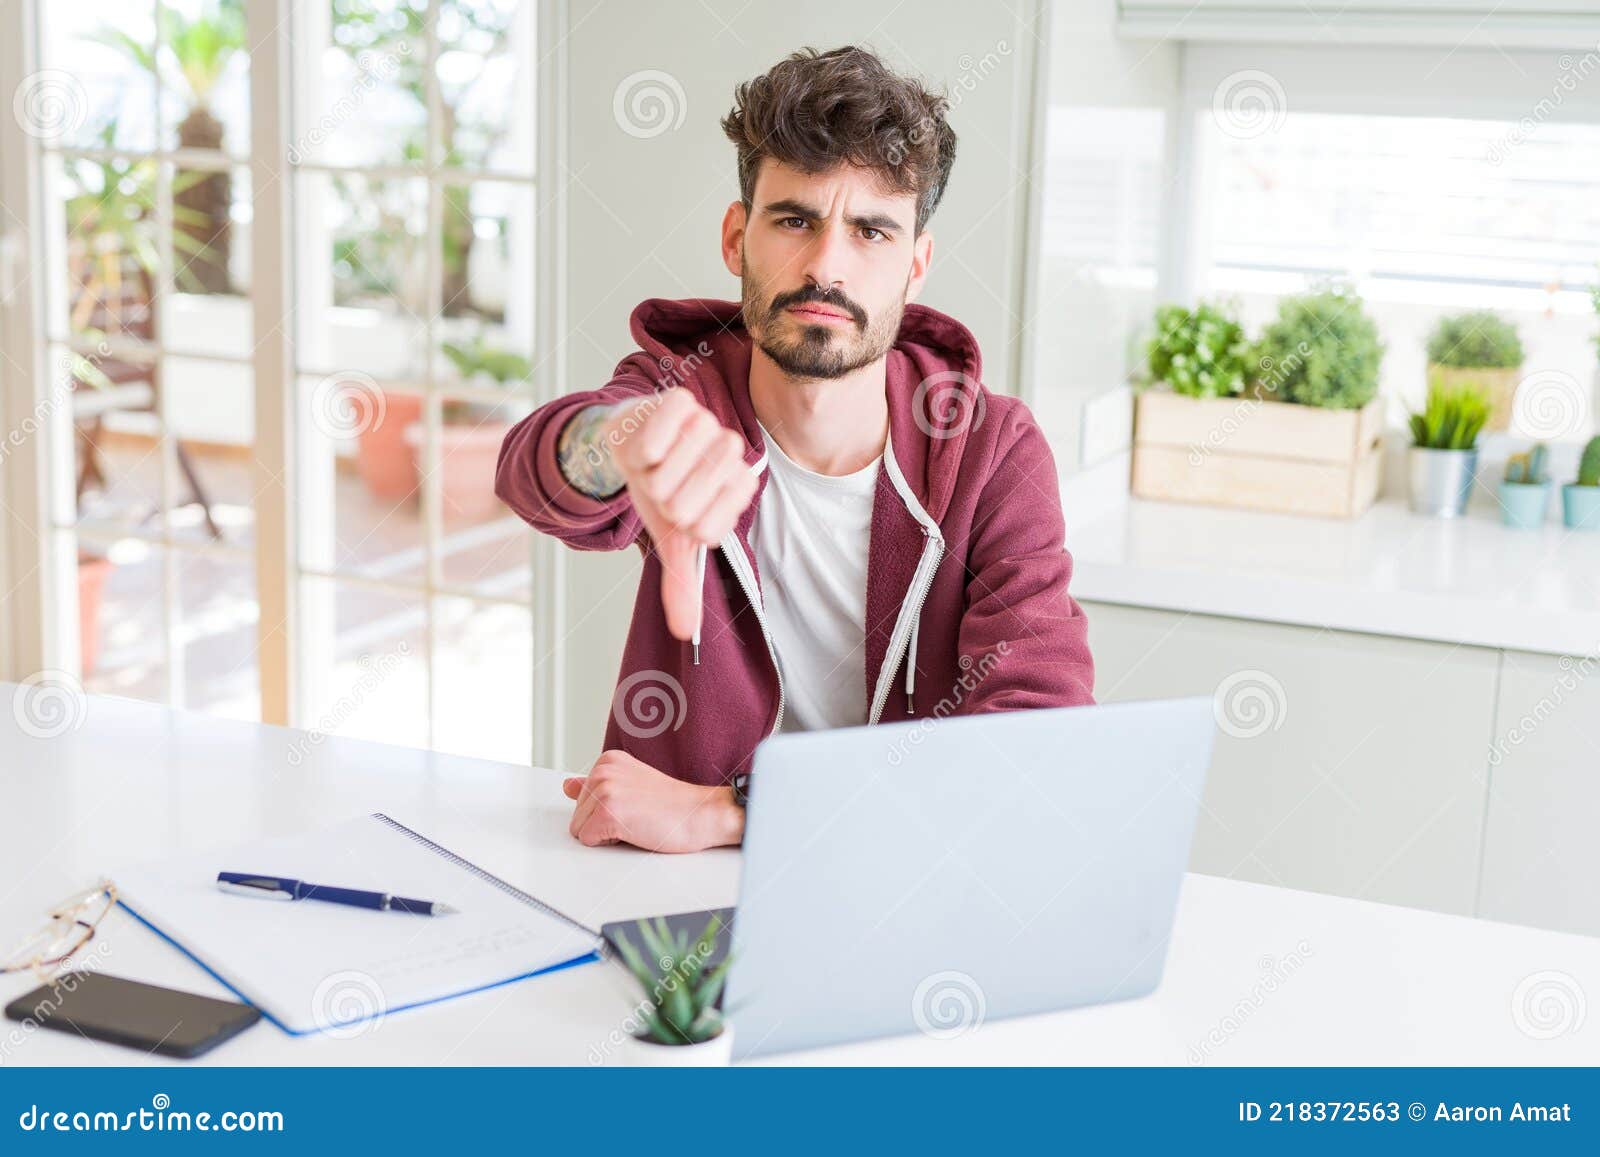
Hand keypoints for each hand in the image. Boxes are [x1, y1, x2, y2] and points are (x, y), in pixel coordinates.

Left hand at [562, 749, 744, 852]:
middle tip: (637, 815)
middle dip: (603, 823)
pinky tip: (635, 831)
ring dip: (607, 834)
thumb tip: (567, 785)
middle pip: (577, 815)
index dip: (606, 811)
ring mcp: (604, 791)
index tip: (633, 805)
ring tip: (637, 822)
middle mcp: (603, 771)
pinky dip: (610, 844)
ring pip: (579, 829)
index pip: (581, 799)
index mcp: (608, 761)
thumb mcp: (630, 785)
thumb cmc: (674, 804)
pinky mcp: (607, 813)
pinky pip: (588, 841)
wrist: (702, 813)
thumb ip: (595, 785)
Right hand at [605, 390, 757, 639]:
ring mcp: (708, 425)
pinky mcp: (681, 402)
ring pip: (666, 478)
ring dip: (648, 477)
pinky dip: (642, 450)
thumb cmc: (659, 488)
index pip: (707, 530)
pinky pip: (659, 439)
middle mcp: (730, 454)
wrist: (631, 442)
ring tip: (654, 465)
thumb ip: (682, 583)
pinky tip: (647, 444)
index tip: (680, 511)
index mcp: (738, 488)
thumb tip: (685, 631)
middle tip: (663, 485)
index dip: (682, 526)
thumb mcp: (670, 538)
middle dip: (660, 503)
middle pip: (683, 507)